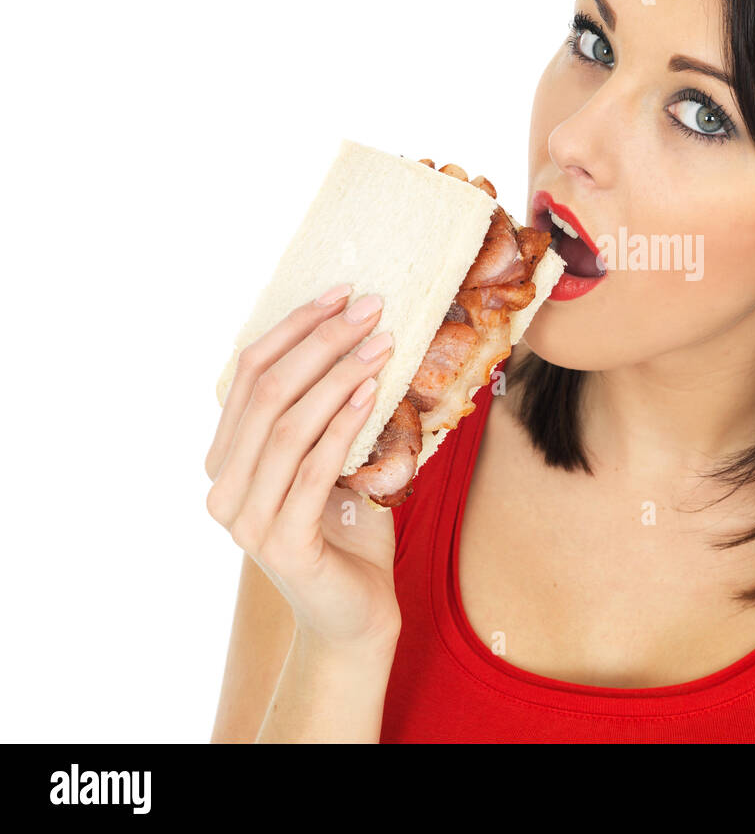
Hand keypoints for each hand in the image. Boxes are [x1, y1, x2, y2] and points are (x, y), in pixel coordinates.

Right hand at [206, 285, 402, 652]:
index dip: (295, 328)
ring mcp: (245, 520)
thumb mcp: (330, 459)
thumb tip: (357, 335)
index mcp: (225, 459)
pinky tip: (372, 392)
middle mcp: (222, 487)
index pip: (249, 374)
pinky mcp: (280, 545)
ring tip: (381, 343)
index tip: (341, 293)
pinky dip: (343, 425)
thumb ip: (323, 413)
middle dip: (321, 342)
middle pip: (267, 393)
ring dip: (338, 376)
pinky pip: (312, 470)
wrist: (357, 611)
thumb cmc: (347, 531)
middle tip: (370, 309)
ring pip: (288, 426)